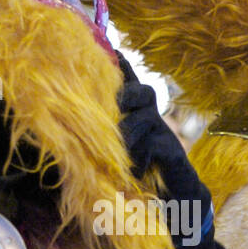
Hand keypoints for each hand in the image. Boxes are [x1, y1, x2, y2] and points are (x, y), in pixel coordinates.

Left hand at [117, 53, 210, 220]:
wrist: (176, 199)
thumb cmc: (141, 175)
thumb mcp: (119, 154)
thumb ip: (103, 140)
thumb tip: (71, 129)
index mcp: (138, 115)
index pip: (131, 84)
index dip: (123, 66)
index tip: (111, 49)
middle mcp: (153, 117)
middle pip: (143, 91)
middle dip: (124, 95)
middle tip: (111, 108)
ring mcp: (165, 133)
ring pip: (144, 118)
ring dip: (127, 133)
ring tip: (117, 152)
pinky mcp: (174, 151)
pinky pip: (154, 144)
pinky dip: (141, 156)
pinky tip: (136, 171)